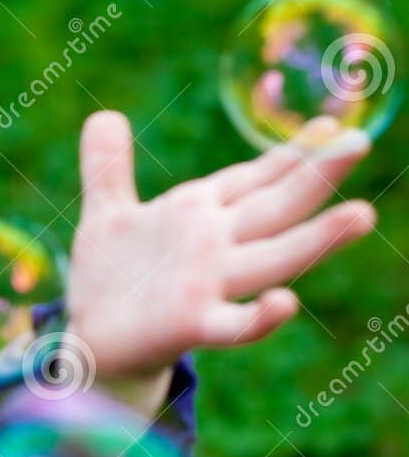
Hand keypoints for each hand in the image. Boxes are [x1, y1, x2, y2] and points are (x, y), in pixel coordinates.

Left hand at [64, 110, 376, 383]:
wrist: (93, 342)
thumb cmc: (109, 279)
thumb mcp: (106, 216)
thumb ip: (107, 167)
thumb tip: (105, 114)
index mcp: (198, 215)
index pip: (253, 178)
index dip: (290, 153)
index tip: (330, 125)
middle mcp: (214, 247)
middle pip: (274, 207)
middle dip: (316, 177)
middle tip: (360, 142)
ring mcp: (209, 286)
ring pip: (271, 259)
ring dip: (316, 240)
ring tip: (362, 214)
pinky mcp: (191, 326)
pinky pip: (234, 325)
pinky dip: (260, 318)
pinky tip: (285, 303)